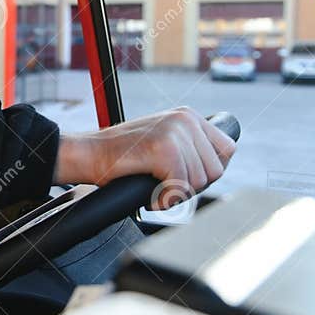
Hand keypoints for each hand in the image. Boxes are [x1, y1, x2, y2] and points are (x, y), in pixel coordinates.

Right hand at [54, 107, 236, 209]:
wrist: (87, 154)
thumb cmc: (120, 155)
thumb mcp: (161, 140)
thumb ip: (189, 147)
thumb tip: (218, 166)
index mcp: (188, 115)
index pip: (227, 149)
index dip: (209, 172)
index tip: (186, 179)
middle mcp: (185, 119)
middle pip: (215, 170)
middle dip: (191, 186)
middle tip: (164, 185)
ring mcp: (174, 132)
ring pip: (199, 182)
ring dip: (176, 194)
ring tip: (153, 187)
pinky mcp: (163, 150)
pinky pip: (180, 188)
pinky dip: (164, 199)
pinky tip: (150, 194)